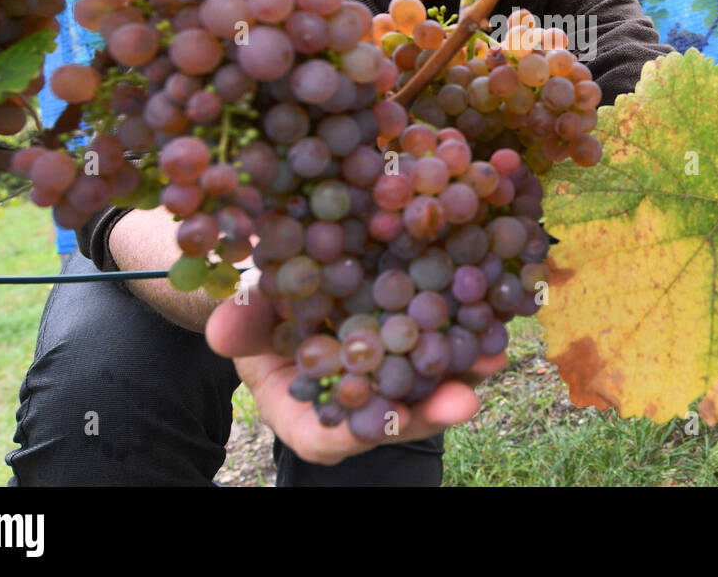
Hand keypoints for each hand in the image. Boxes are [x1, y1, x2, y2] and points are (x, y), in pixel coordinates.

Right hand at [206, 271, 507, 465]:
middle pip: (394, 416)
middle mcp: (357, 400)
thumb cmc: (262, 314)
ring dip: (464, 371)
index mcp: (307, 411)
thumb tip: (223, 332)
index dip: (359, 432)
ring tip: (493, 354)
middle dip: (429, 410)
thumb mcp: (244, 320)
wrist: (290, 279)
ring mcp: (392, 371)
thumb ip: (238, 326)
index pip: (330, 438)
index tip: (385, 423)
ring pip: (429, 381)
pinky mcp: (418, 335)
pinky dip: (470, 327)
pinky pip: (446, 337)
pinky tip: (494, 307)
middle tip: (462, 401)